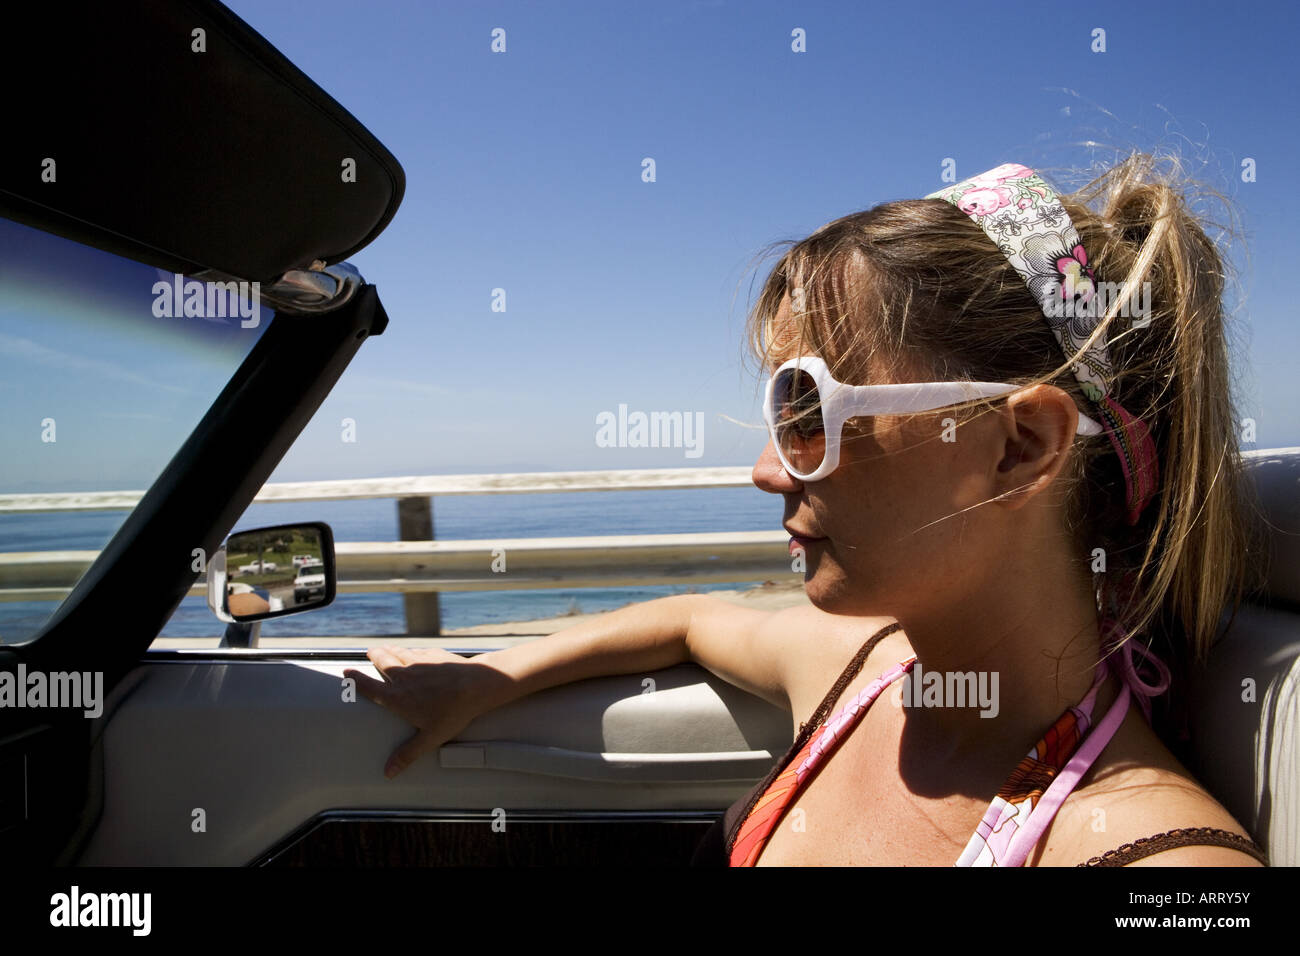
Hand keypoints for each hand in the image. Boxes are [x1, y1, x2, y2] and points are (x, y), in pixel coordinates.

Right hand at [344, 645, 496, 778]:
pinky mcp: (433, 654)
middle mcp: (403, 676)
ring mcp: (418, 662)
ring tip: (384, 648)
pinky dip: (411, 651)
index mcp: (397, 697)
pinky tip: (414, 652)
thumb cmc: (453, 712)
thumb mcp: (430, 738)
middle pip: (382, 661)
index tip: (347, 672)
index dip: (355, 679)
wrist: (476, 684)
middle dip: (374, 655)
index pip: (369, 687)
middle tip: (370, 652)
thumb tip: (389, 772)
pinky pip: (417, 651)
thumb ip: (408, 754)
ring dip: (390, 650)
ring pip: (398, 652)